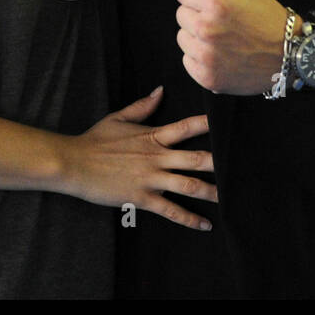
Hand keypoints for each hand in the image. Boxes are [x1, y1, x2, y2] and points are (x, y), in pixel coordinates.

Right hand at [64, 86, 216, 230]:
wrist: (74, 163)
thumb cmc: (95, 140)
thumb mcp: (119, 118)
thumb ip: (143, 106)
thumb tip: (160, 90)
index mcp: (153, 136)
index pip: (186, 127)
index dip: (208, 124)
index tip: (227, 123)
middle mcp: (157, 157)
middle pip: (196, 158)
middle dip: (220, 163)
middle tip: (241, 167)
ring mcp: (150, 178)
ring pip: (188, 185)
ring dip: (211, 192)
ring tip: (231, 200)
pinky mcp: (141, 198)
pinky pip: (170, 210)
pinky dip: (189, 218)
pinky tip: (205, 224)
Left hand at [175, 0, 287, 94]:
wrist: (287, 52)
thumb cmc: (264, 13)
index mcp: (215, 2)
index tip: (217, 2)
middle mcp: (207, 29)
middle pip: (181, 15)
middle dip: (198, 14)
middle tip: (223, 20)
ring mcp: (206, 56)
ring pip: (182, 38)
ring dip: (197, 36)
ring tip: (223, 37)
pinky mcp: (207, 77)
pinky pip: (188, 60)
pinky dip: (201, 57)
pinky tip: (222, 53)